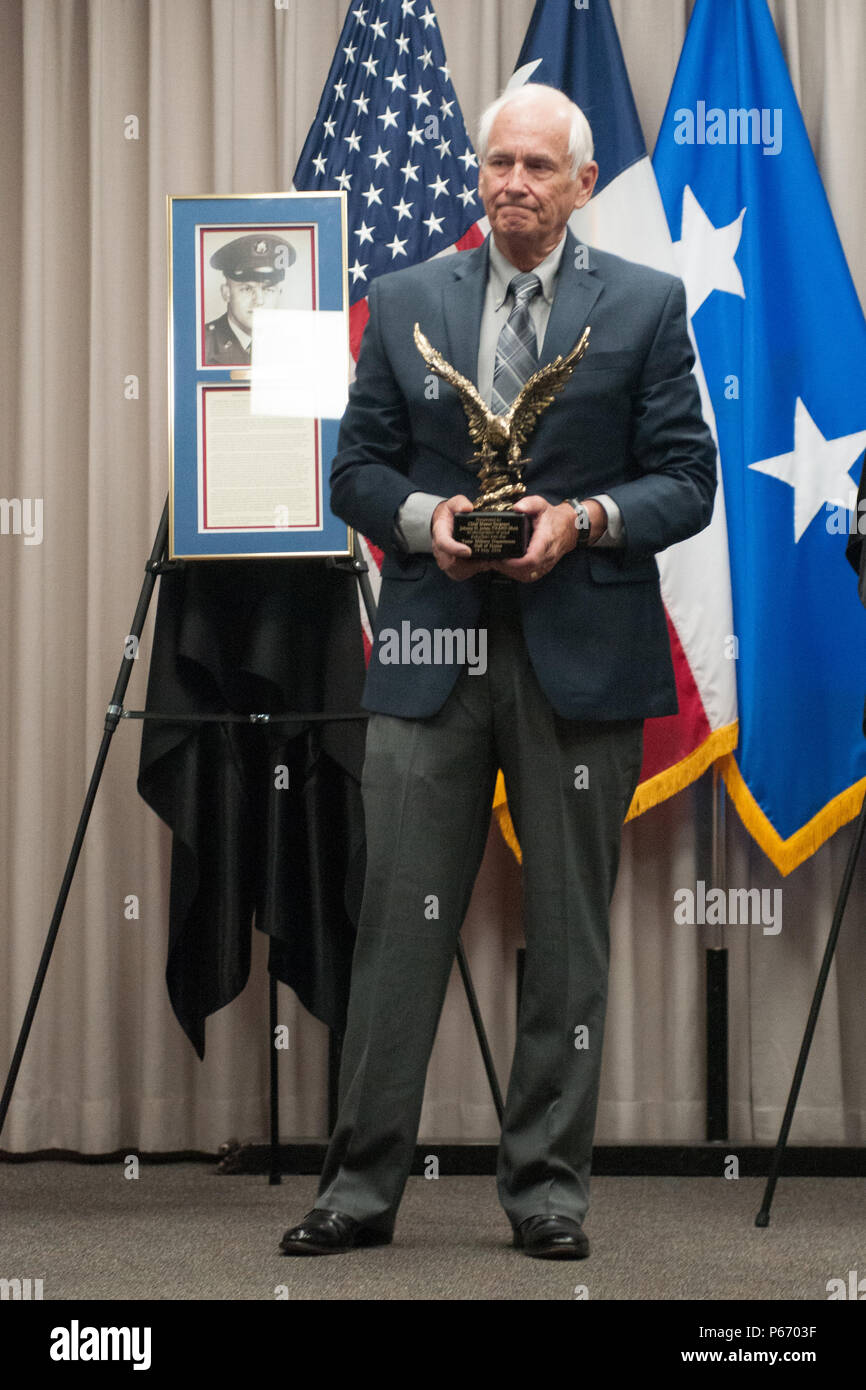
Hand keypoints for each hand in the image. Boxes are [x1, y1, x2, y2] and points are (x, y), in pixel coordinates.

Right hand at [431, 495, 495, 580]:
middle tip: (488, 559)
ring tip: (488, 561)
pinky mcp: (450, 568)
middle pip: (451, 563)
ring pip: (457, 572)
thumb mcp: (453, 504)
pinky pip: (460, 575)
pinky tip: (484, 564)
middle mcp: (440, 550)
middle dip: (470, 564)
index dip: (454, 549)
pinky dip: (473, 571)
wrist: (443, 525)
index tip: (468, 551)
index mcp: (440, 533)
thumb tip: (468, 508)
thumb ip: (460, 503)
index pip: (443, 543)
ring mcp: (444, 560)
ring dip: (473, 569)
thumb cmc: (449, 514)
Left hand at [490, 496, 605, 582]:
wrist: (569, 528)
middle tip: (491, 560)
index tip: (500, 558)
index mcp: (545, 541)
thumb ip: (529, 504)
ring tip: (495, 563)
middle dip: (506, 568)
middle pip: (525, 571)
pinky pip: (528, 576)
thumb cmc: (552, 517)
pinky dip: (515, 574)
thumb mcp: (541, 505)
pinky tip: (505, 567)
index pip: (531, 559)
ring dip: (509, 573)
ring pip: (526, 576)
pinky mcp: (542, 569)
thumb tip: (517, 508)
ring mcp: (545, 565)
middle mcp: (547, 556)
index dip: (514, 563)